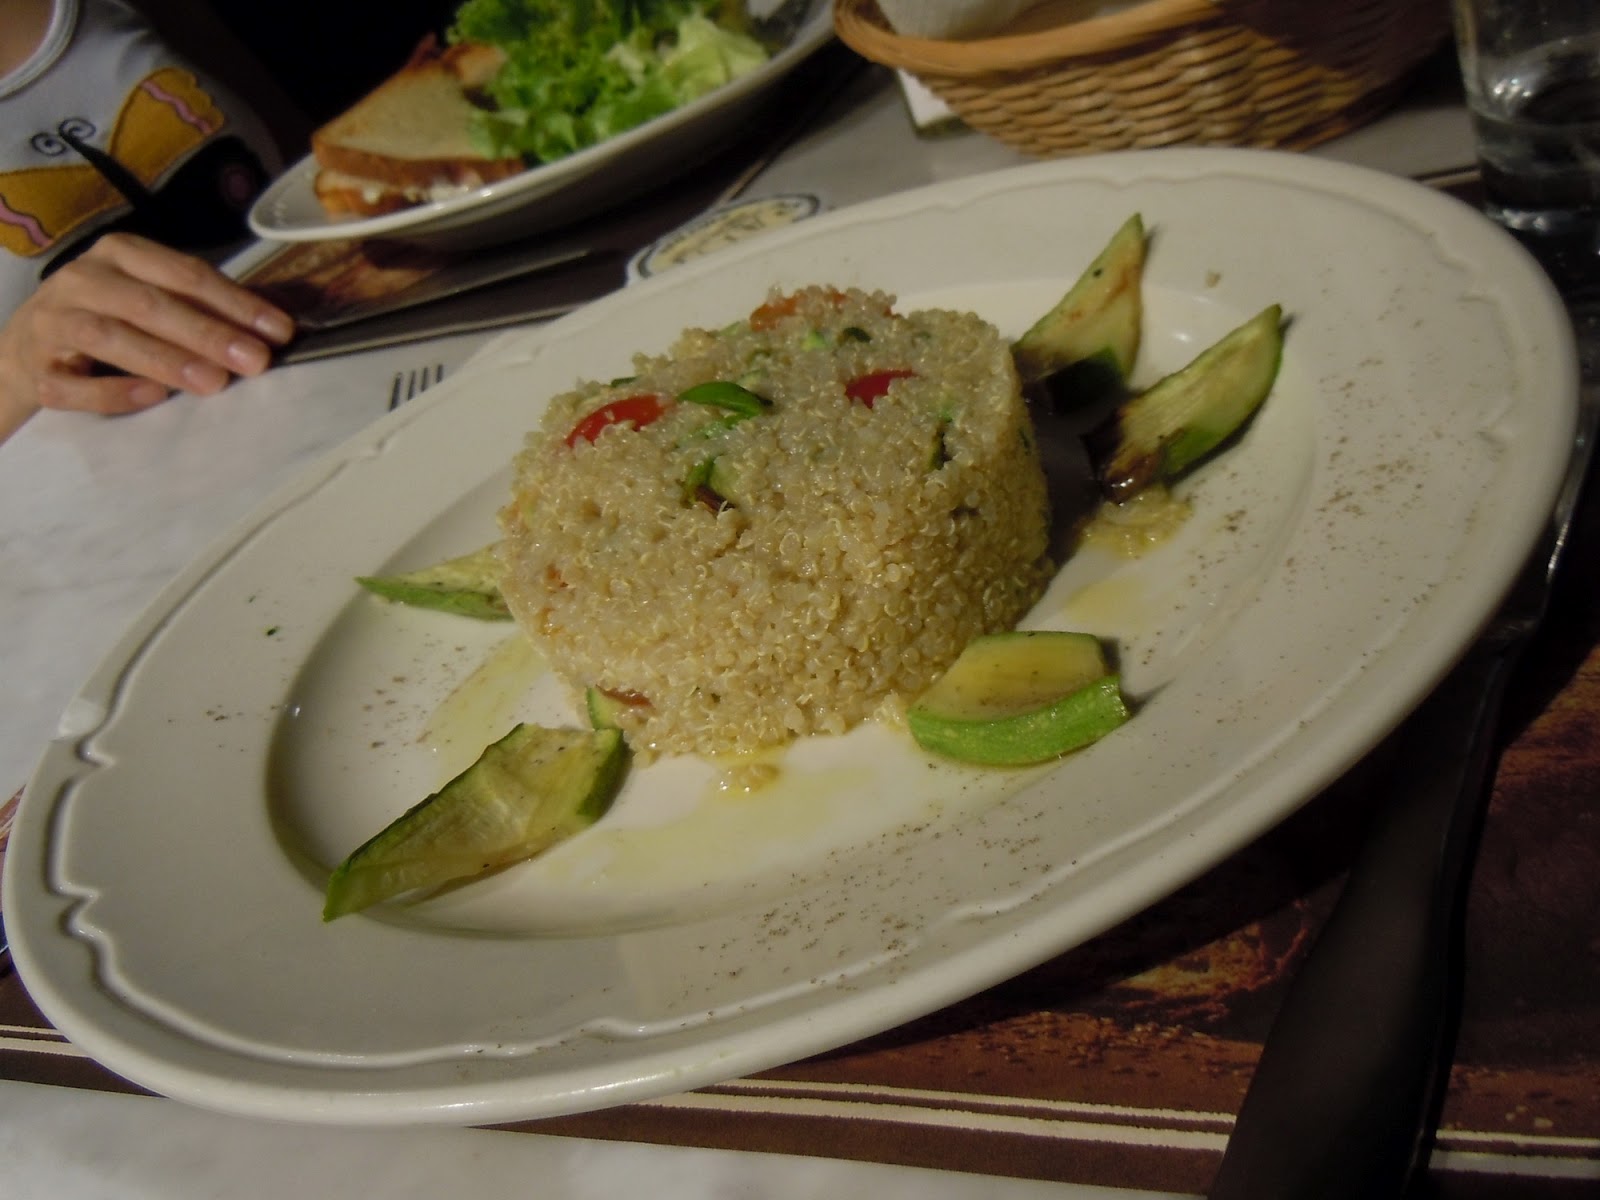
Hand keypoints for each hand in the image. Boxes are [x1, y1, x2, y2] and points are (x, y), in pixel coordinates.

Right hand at [0, 232, 294, 442]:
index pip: (184, 274)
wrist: (27, 348)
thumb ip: (202, 308)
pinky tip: (152, 398)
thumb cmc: (109, 317)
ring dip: (166, 360)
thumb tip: (274, 330)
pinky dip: (113, 391)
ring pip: (108, 336)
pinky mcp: (37, 370)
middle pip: (148, 304)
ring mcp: (53, 323)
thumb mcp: (151, 298)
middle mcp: (82, 280)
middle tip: (255, 360)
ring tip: (214, 382)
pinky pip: (73, 384)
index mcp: (120, 255)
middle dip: (207, 332)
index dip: (234, 302)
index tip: (280, 331)